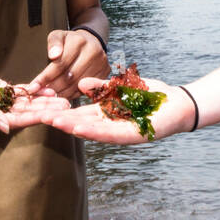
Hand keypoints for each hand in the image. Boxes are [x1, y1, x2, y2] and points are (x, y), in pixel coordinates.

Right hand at [0, 56, 69, 133]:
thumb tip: (5, 128)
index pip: (18, 121)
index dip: (36, 118)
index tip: (53, 116)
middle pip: (27, 114)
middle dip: (47, 111)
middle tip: (67, 108)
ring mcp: (2, 102)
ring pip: (28, 104)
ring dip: (45, 103)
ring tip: (64, 100)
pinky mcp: (3, 90)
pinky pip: (22, 93)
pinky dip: (35, 92)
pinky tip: (49, 91)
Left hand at [27, 28, 109, 98]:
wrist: (91, 41)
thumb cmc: (70, 41)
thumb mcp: (58, 36)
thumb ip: (53, 44)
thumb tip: (53, 55)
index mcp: (79, 41)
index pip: (60, 63)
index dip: (46, 77)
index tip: (33, 87)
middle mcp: (93, 52)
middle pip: (70, 77)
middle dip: (53, 87)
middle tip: (40, 94)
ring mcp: (102, 63)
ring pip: (78, 85)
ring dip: (62, 93)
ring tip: (50, 96)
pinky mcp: (105, 73)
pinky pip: (87, 89)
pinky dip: (73, 94)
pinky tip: (63, 95)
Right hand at [43, 75, 192, 142]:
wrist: (178, 103)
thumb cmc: (151, 96)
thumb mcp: (121, 88)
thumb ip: (102, 87)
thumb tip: (81, 83)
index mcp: (108, 114)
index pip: (81, 115)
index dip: (64, 111)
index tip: (45, 107)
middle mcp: (111, 126)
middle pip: (82, 125)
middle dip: (62, 120)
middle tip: (40, 116)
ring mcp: (121, 132)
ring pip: (93, 132)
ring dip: (73, 127)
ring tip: (55, 123)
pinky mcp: (133, 136)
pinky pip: (110, 134)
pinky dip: (94, 132)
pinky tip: (79, 129)